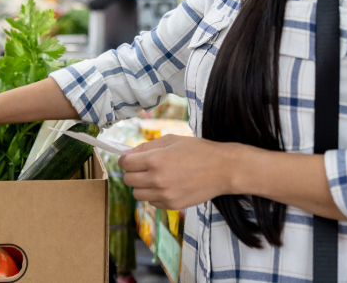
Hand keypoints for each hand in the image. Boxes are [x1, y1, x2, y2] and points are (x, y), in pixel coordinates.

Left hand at [120, 135, 236, 209]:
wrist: (222, 169)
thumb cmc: (198, 151)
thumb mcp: (171, 140)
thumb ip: (147, 147)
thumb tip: (127, 154)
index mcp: (155, 160)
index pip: (125, 163)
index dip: (125, 159)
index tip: (130, 159)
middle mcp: (156, 179)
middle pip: (128, 180)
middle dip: (132, 172)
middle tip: (143, 167)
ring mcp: (164, 195)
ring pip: (137, 194)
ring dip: (142, 185)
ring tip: (155, 178)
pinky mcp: (172, 205)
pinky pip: (152, 202)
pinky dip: (154, 195)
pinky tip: (166, 186)